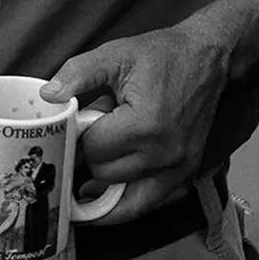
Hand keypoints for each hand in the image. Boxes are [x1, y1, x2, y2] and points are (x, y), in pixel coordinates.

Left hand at [40, 20, 235, 223]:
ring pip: (121, 195)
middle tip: (90, 133)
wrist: (210, 57)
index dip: (77, 136)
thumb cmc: (165, 54)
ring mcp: (179, 168)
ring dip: (103, 179)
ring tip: (94, 162)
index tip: (75, 124)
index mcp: (145, 125)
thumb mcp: (117, 54)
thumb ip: (78, 74)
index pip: (92, 149)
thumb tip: (48, 96)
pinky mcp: (187, 173)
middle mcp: (164, 154)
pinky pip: (147, 204)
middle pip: (103, 174)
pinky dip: (123, 205)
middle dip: (90, 156)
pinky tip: (102, 199)